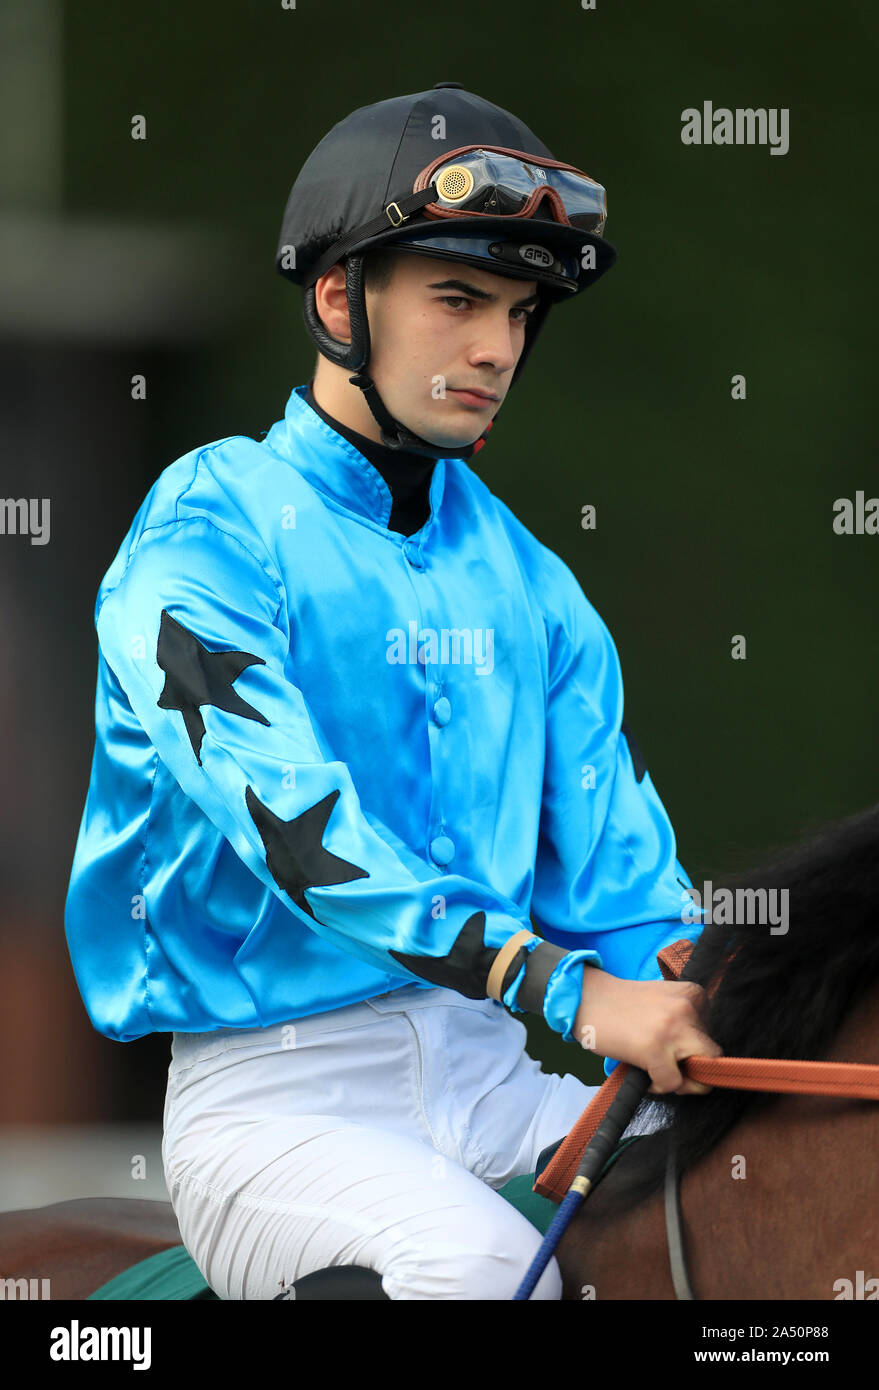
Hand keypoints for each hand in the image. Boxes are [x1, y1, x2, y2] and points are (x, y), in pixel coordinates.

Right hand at [573, 966, 722, 1095]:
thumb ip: (684, 1022)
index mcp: (693, 994)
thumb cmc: (622, 1005)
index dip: (694, 1051)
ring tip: (659, 1073)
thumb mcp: (662, 1003)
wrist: (585, 998)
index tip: (673, 1052)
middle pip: (714, 1055)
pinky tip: (643, 1073)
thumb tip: (702, 1063)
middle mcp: (687, 1008)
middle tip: (673, 1070)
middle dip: (696, 1070)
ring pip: (701, 1071)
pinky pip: (672, 1083)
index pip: (712, 1034)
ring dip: (683, 1082)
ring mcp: (672, 1029)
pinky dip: (659, 1086)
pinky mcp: (655, 1049)